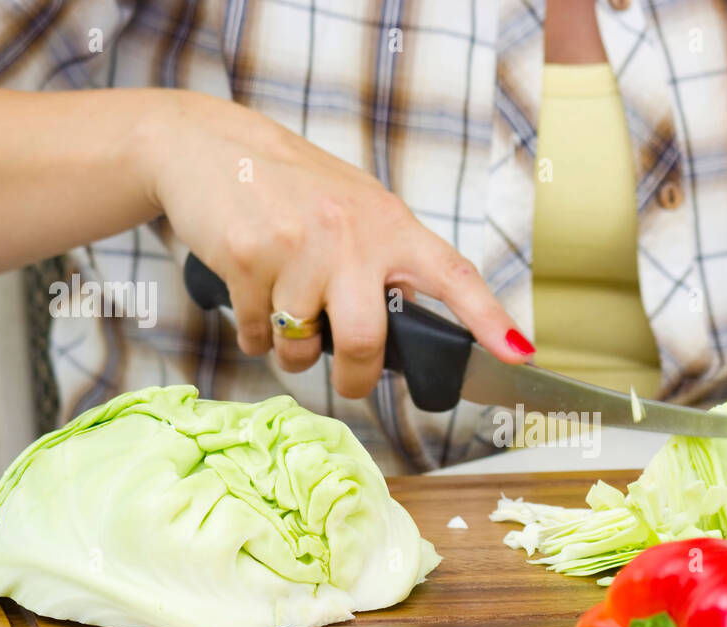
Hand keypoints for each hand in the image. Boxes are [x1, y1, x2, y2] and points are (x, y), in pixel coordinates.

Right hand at [139, 91, 533, 395]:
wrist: (207, 146)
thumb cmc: (292, 185)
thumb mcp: (357, 207)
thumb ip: (387, 258)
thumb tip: (413, 320)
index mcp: (390, 224)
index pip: (454, 275)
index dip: (490, 319)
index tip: (519, 355)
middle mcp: (350, 233)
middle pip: (366, 340)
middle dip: (356, 378)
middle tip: (352, 381)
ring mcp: (297, 246)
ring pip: (303, 345)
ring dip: (294, 351)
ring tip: (287, 318)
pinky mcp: (246, 259)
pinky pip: (257, 333)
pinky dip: (255, 336)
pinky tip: (253, 303)